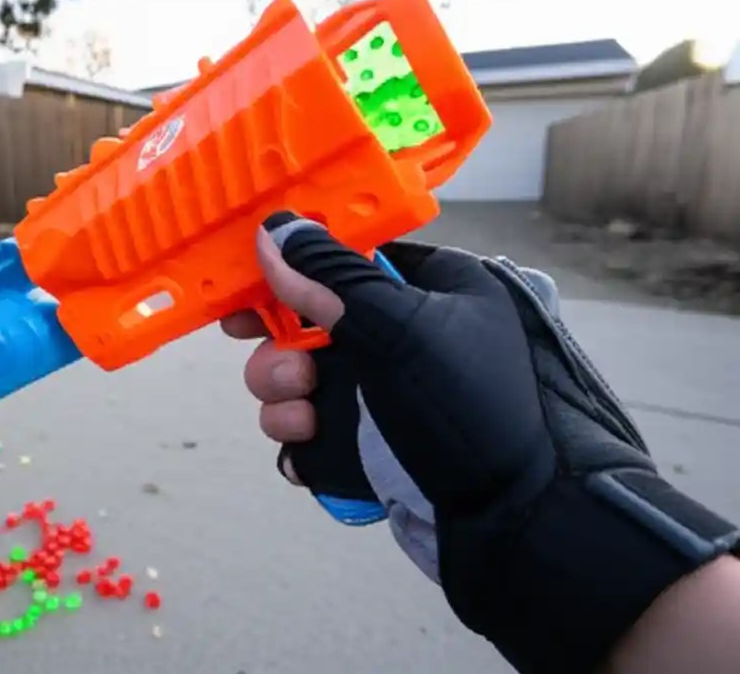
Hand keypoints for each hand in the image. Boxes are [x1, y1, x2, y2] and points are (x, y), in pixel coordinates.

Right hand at [226, 211, 739, 672]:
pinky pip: (302, 429)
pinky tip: (308, 446)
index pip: (346, 256)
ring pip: (294, 379)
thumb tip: (275, 231)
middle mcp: (400, 336)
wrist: (506, 522)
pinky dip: (294, 439)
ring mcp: (380, 393)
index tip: (246, 281)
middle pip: (305, 320)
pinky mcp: (362, 445)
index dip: (294, 265)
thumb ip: (331, 279)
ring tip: (303, 418)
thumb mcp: (400, 329)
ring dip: (280, 396)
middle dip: (279, 347)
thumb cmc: (468, 410)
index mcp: (428, 289)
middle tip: (289, 369)